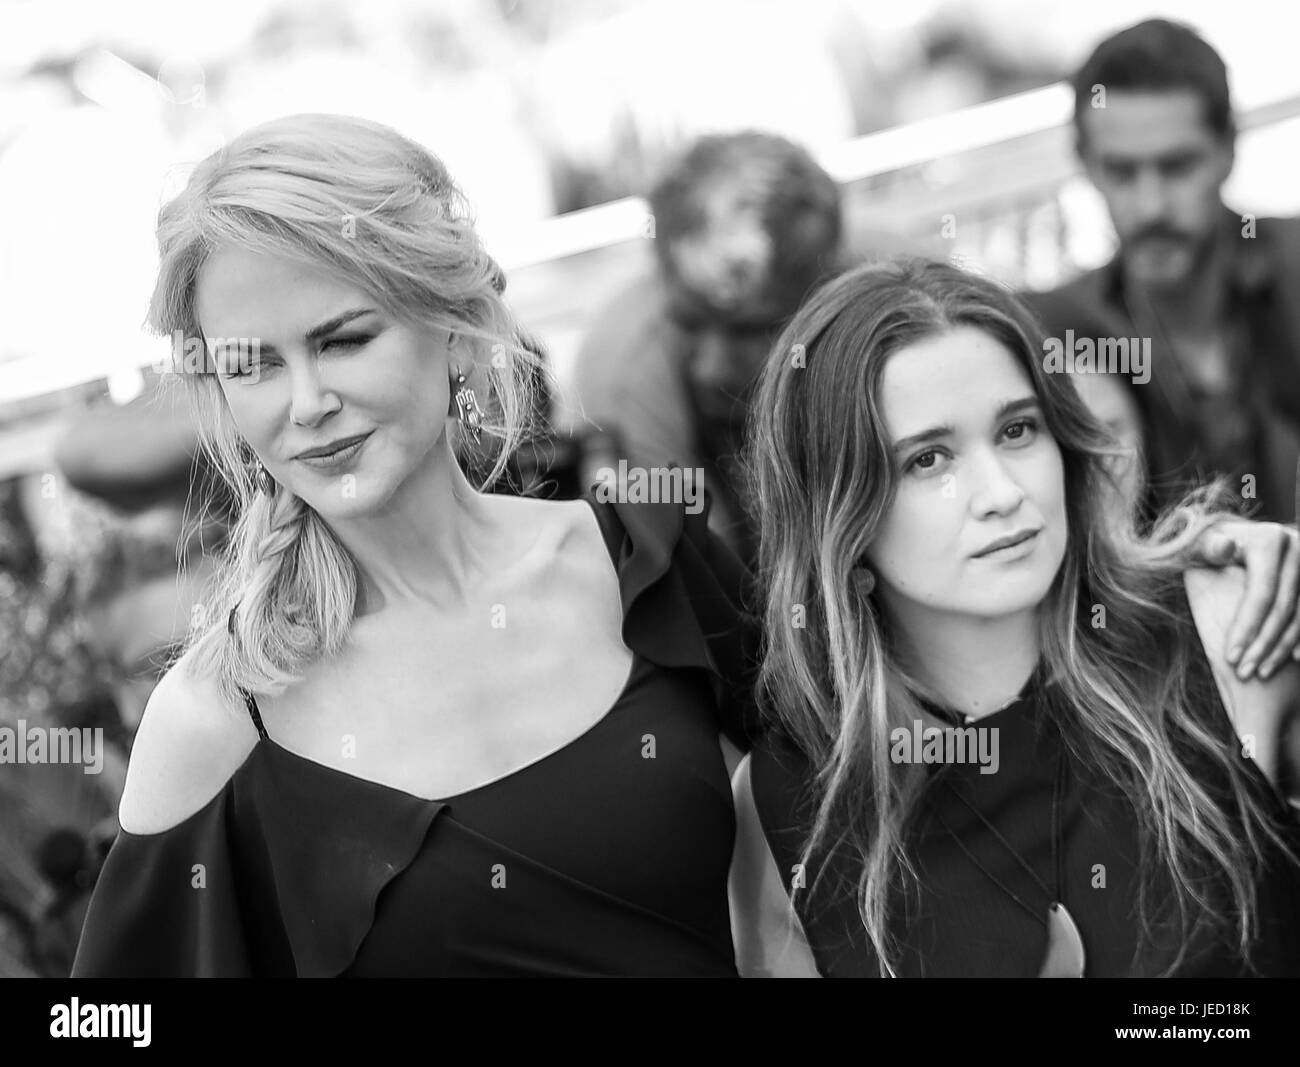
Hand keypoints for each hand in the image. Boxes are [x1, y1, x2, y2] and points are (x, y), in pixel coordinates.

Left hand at [1193, 520, 1299, 679]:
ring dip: (1282, 648)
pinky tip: (1291, 660)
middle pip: (1283, 608)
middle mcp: (1295, 548)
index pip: (1261, 594)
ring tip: (1262, 673)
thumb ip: (1208, 547)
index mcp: (1269, 541)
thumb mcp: (1201, 544)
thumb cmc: (1207, 545)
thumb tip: (1225, 546)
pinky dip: (1299, 638)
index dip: (1246, 627)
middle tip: (1244, 672)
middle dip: (1264, 644)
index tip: (1230, 658)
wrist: (1233, 537)